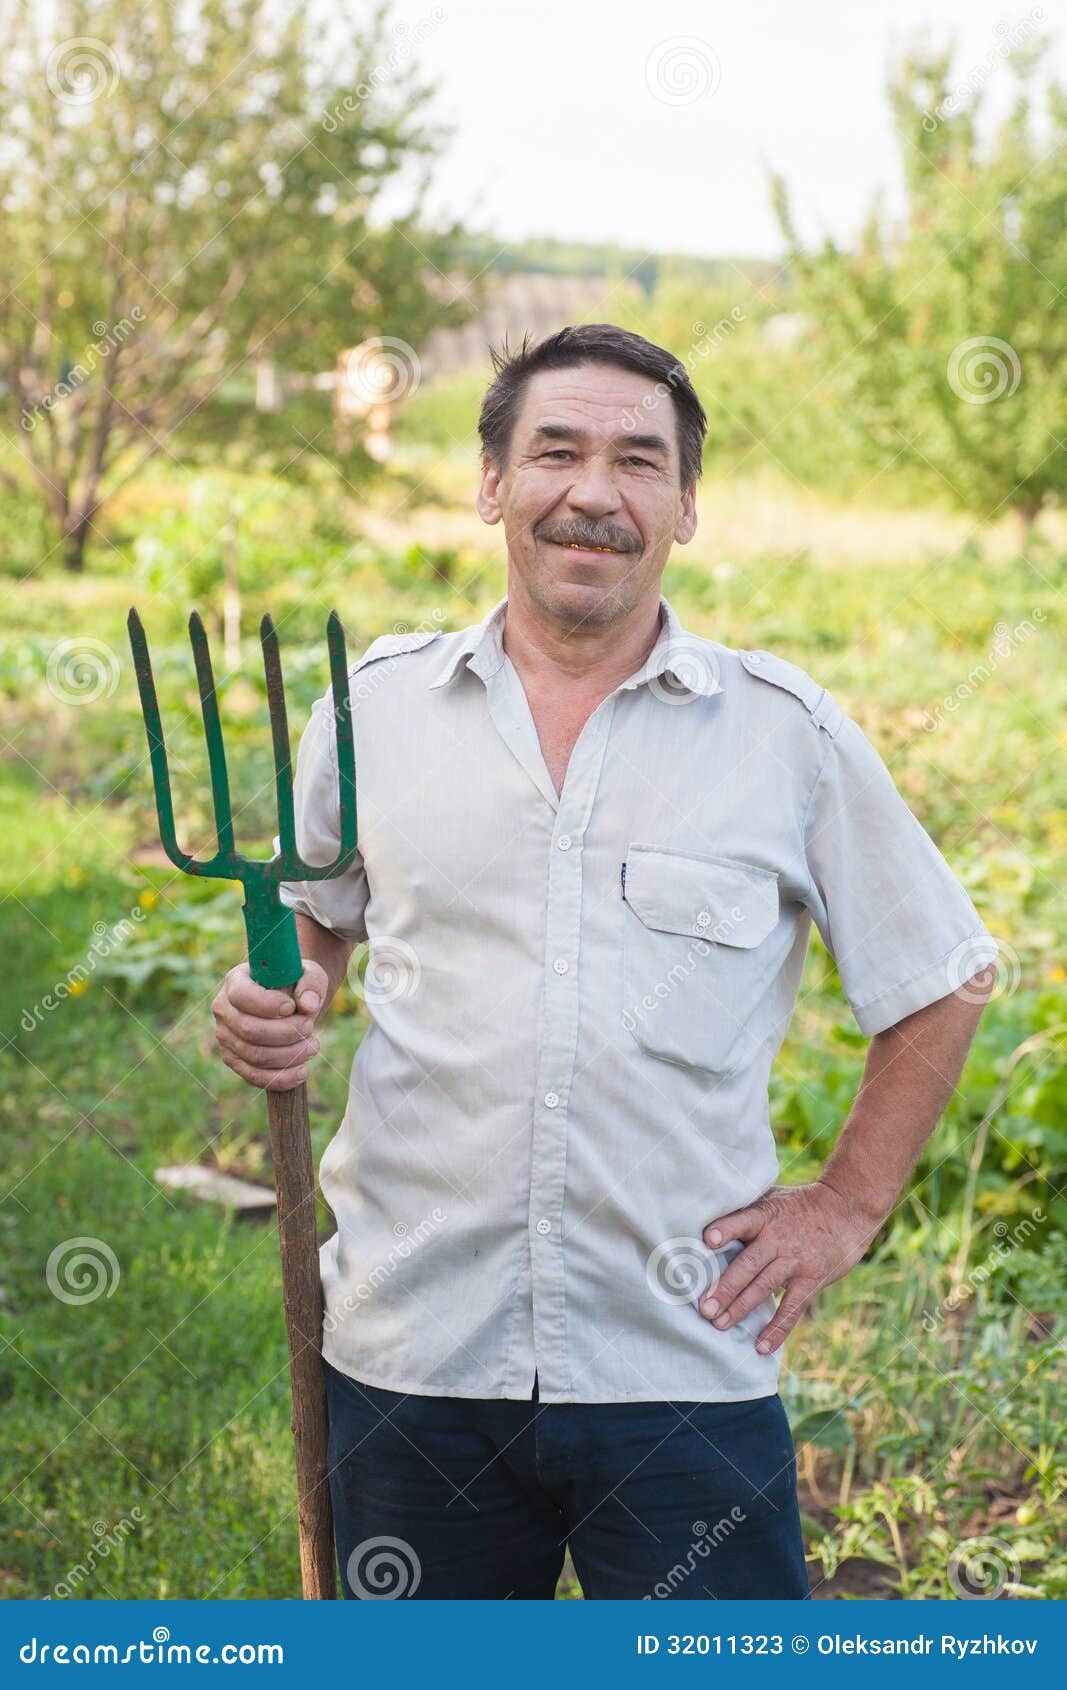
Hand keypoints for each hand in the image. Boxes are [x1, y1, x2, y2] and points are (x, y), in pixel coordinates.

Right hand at [212, 959, 327, 1090]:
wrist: (286, 1003)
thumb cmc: (294, 985)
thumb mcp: (307, 973)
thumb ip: (311, 982)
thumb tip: (308, 1005)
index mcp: (235, 982)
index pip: (242, 996)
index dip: (268, 1005)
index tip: (292, 1007)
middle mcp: (223, 1010)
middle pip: (250, 1030)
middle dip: (287, 1033)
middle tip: (309, 1027)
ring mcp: (225, 1038)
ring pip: (255, 1056)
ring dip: (290, 1055)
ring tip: (313, 1046)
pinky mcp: (234, 1060)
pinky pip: (254, 1076)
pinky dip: (281, 1078)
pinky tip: (303, 1071)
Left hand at [699, 1181, 881, 1353]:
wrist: (846, 1209)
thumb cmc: (799, 1204)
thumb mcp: (773, 1197)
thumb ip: (746, 1208)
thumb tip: (706, 1215)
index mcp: (765, 1215)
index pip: (743, 1220)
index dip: (726, 1229)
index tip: (708, 1239)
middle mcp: (779, 1238)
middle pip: (749, 1264)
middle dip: (725, 1288)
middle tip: (704, 1309)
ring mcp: (796, 1260)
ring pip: (765, 1287)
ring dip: (741, 1308)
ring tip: (720, 1325)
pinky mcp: (812, 1279)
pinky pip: (792, 1308)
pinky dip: (777, 1329)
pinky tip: (761, 1347)